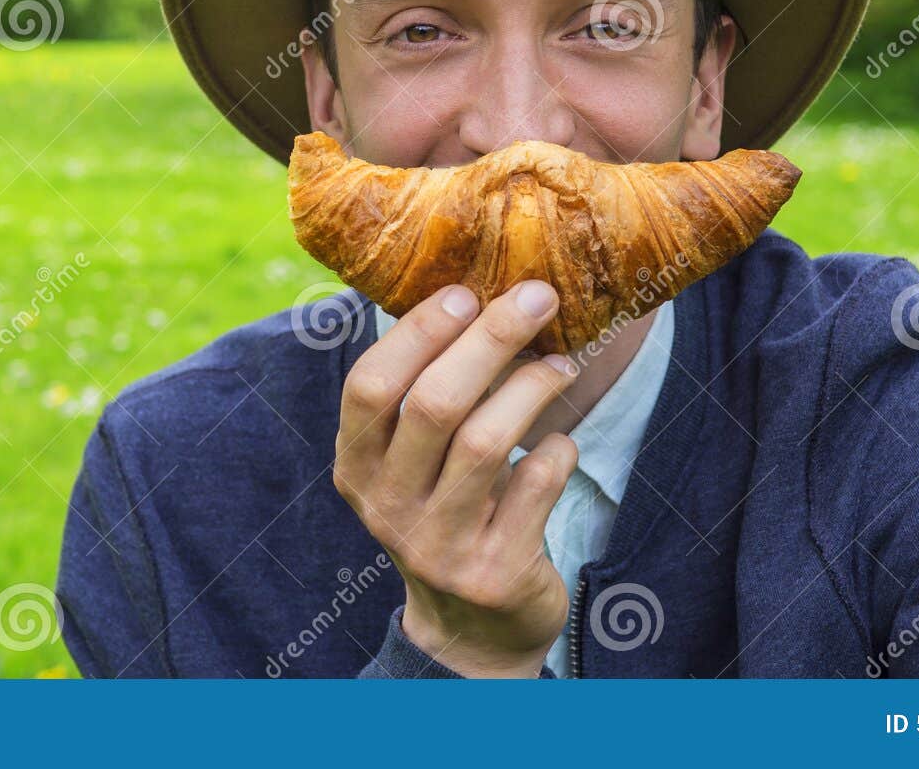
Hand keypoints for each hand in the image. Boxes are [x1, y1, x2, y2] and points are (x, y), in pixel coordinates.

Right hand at [333, 279, 578, 677]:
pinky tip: (561, 443)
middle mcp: (386, 507)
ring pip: (485, 442)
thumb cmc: (448, 510)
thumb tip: (475, 290)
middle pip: (435, 403)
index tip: (465, 292)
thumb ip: (424, 393)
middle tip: (538, 297)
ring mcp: (438, 545)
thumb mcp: (412, 462)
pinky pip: (533, 488)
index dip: (417, 333)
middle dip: (492, 339)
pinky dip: (556, 451)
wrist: (473, 628)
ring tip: (563, 365)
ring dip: (532, 388)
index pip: (369, 385)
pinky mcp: (493, 572)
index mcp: (355, 466)